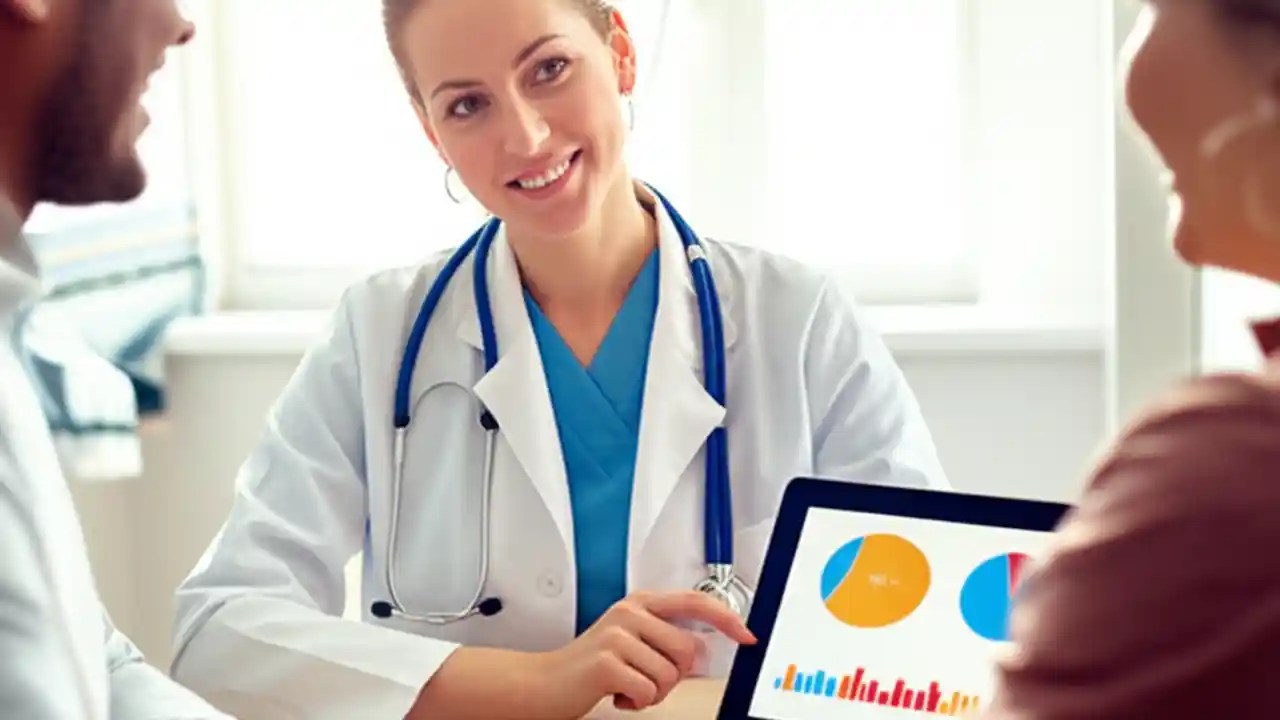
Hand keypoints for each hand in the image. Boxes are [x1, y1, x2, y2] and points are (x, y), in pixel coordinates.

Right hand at [527, 590, 755, 716]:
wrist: (545, 683)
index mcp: (639, 603)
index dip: (726, 618)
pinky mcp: (607, 662)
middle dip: (674, 675)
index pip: (695, 601)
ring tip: (627, 686)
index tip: (746, 635)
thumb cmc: (590, 665)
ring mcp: (617, 635)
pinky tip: (617, 694)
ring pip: (670, 674)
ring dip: (653, 692)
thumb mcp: (629, 639)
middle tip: (645, 678)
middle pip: (688, 649)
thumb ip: (664, 636)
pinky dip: (637, 702)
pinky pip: (648, 690)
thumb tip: (704, 650)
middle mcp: (630, 612)